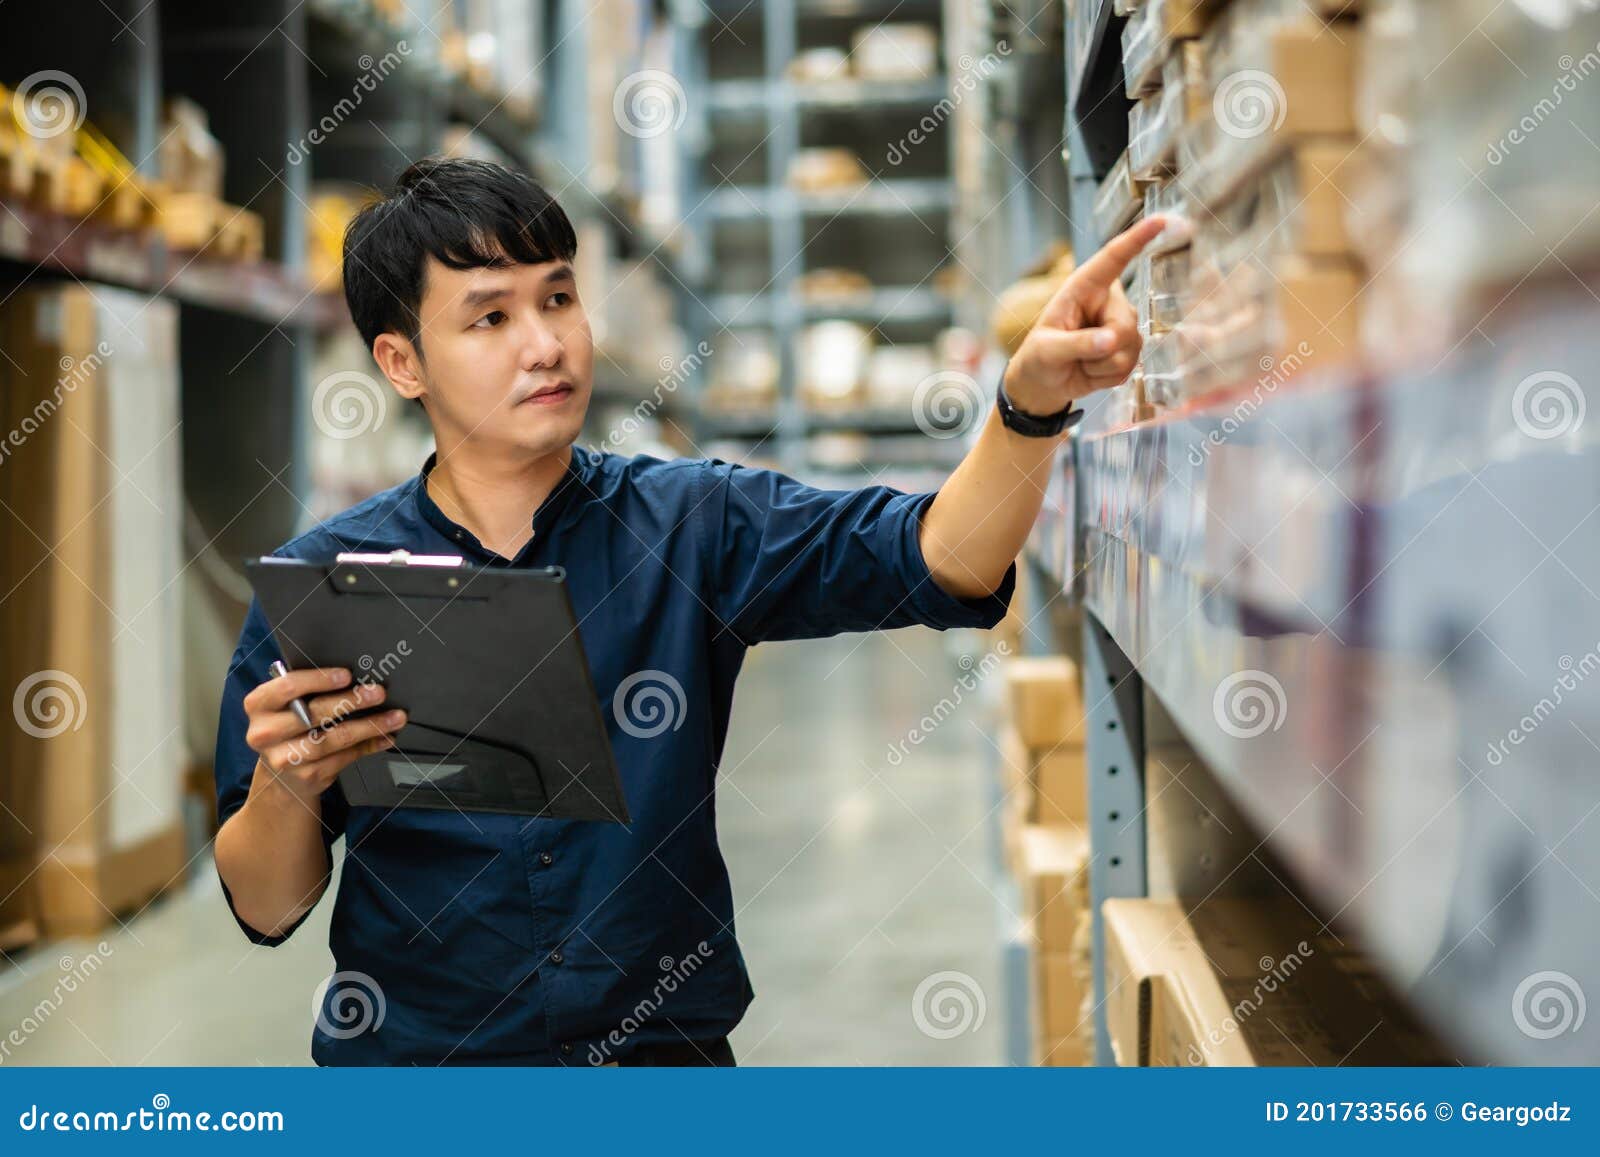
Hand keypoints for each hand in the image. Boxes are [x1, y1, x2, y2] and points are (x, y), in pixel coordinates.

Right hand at [242, 666, 406, 804]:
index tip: (347, 675)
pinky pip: (344, 757)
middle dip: (352, 701)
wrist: (281, 776)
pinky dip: (369, 745)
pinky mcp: (306, 776)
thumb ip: (310, 691)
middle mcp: (265, 733)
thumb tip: (357, 678)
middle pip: (314, 713)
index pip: (287, 687)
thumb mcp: (289, 706)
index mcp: (259, 705)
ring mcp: (285, 758)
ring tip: (393, 717)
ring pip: (333, 739)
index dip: (319, 679)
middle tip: (378, 692)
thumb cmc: (291, 727)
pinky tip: (385, 737)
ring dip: (369, 726)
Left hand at [1002, 216, 1166, 415]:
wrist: (1044, 383)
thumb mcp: (1046, 350)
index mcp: (1084, 288)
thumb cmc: (1039, 358)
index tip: (1159, 220)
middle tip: (1073, 356)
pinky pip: (1128, 369)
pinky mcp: (1130, 350)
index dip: (1137, 239)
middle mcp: (1108, 303)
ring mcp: (1123, 327)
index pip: (1113, 259)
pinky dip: (1105, 378)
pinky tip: (1090, 371)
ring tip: (1080, 362)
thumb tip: (1111, 340)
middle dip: (1100, 350)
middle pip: (1124, 326)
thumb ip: (1077, 343)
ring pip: (1128, 351)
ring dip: (1099, 367)